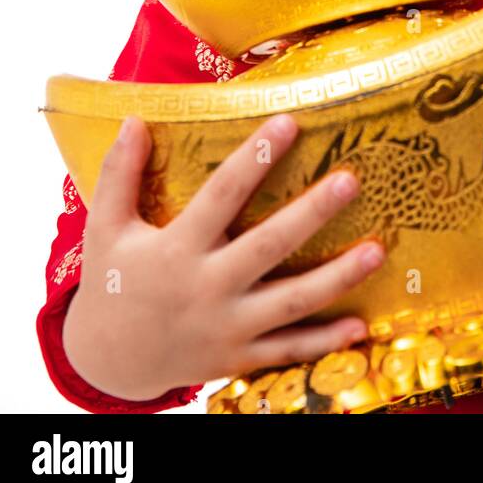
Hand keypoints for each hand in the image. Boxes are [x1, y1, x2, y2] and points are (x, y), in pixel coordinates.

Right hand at [62, 112, 384, 400]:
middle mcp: (207, 288)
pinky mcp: (238, 358)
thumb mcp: (105, 227)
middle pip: (268, 246)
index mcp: (177, 249)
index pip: (221, 195)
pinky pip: (288, 350)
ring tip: (377, 250)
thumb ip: (118, 174)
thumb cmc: (112, 284)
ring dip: (337, 277)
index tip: (289, 122)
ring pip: (291, 301)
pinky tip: (361, 324)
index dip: (255, 157)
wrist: (109, 362)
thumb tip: (134, 119)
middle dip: (311, 213)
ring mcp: (227, 327)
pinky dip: (325, 341)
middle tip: (350, 180)